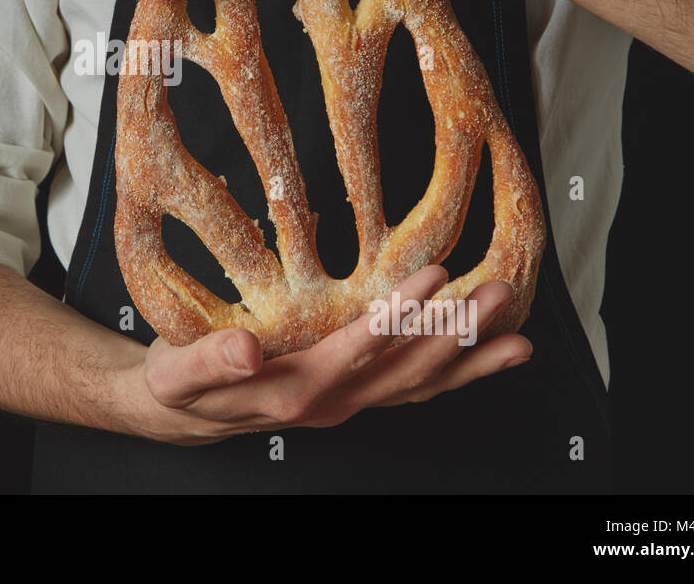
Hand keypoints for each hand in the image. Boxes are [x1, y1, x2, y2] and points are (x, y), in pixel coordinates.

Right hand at [116, 264, 531, 445]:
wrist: (181, 413)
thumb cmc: (180, 385)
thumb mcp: (178, 372)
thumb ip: (210, 361)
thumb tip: (246, 350)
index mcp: (294, 391)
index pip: (356, 352)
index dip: (396, 319)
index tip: (431, 280)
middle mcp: (332, 402)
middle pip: (404, 373)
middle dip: (453, 334)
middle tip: (495, 293)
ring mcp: (348, 402)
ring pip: (418, 384)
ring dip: (467, 357)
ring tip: (515, 327)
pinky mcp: (353, 394)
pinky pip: (413, 388)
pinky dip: (458, 373)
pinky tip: (491, 351)